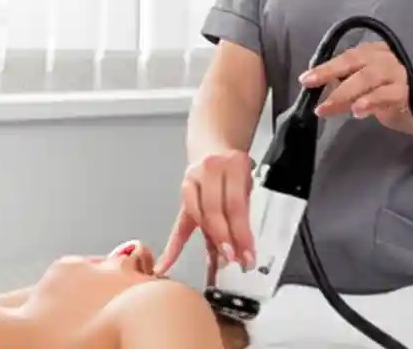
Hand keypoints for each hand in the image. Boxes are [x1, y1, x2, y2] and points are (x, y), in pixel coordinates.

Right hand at [154, 149, 255, 277]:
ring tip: (219, 262)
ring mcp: (192, 181)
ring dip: (209, 240)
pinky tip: (165, 265)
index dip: (240, 232)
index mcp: (232, 165)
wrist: (214, 146)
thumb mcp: (247, 184)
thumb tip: (242, 250)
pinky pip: (179, 222)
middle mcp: (209, 170)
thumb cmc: (234, 170)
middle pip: (215, 210)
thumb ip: (243, 213)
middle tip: (233, 259)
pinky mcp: (183, 194)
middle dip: (224, 238)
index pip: (235, 205)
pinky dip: (173, 246)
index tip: (247, 255)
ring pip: (198, 216)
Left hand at [300, 41, 412, 129]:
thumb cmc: (383, 94)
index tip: (305, 80)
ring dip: (345, 92)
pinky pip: (387, 94)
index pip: (345, 56)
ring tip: (327, 107)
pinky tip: (357, 111)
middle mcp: (385, 58)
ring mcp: (397, 73)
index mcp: (372, 52)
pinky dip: (370, 101)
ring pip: (368, 78)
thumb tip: (313, 86)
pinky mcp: (406, 92)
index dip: (325, 67)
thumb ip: (341, 84)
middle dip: (329, 73)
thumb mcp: (360, 86)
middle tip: (310, 85)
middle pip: (355, 62)